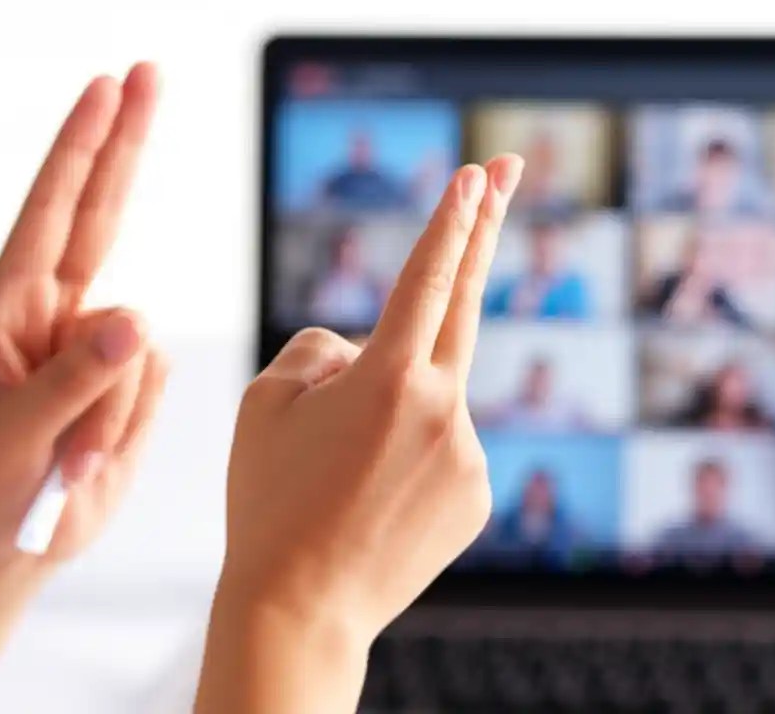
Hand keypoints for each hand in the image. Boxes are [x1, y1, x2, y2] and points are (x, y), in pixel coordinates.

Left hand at [0, 63, 165, 566]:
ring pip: (145, 343)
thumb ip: (78, 377)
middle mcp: (57, 313)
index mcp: (9, 309)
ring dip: (113, 411)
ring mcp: (98, 345)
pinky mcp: (132, 379)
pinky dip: (134, 423)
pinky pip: (161, 378)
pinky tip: (94, 452)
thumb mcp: (19, 435)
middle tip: (149, 73)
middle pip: (101, 212)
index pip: (55, 210)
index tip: (109, 86)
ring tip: (68, 459)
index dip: (83, 145)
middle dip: (124, 143)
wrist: (12, 546)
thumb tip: (139, 317)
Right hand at [197, 156, 522, 713]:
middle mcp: (446, 409)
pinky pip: (444, 447)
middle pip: (466, 303)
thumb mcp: (266, 401)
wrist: (301, 607)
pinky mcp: (479, 494)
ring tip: (343, 475)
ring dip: (395, 409)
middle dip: (484, 227)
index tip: (473, 176)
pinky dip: (412, 455)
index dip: (451, 220)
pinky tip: (372, 498)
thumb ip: (324, 349)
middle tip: (508, 166)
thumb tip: (371, 347)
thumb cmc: (271, 499)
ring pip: (432, 398)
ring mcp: (470, 454)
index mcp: (391, 377)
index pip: (428, 278)